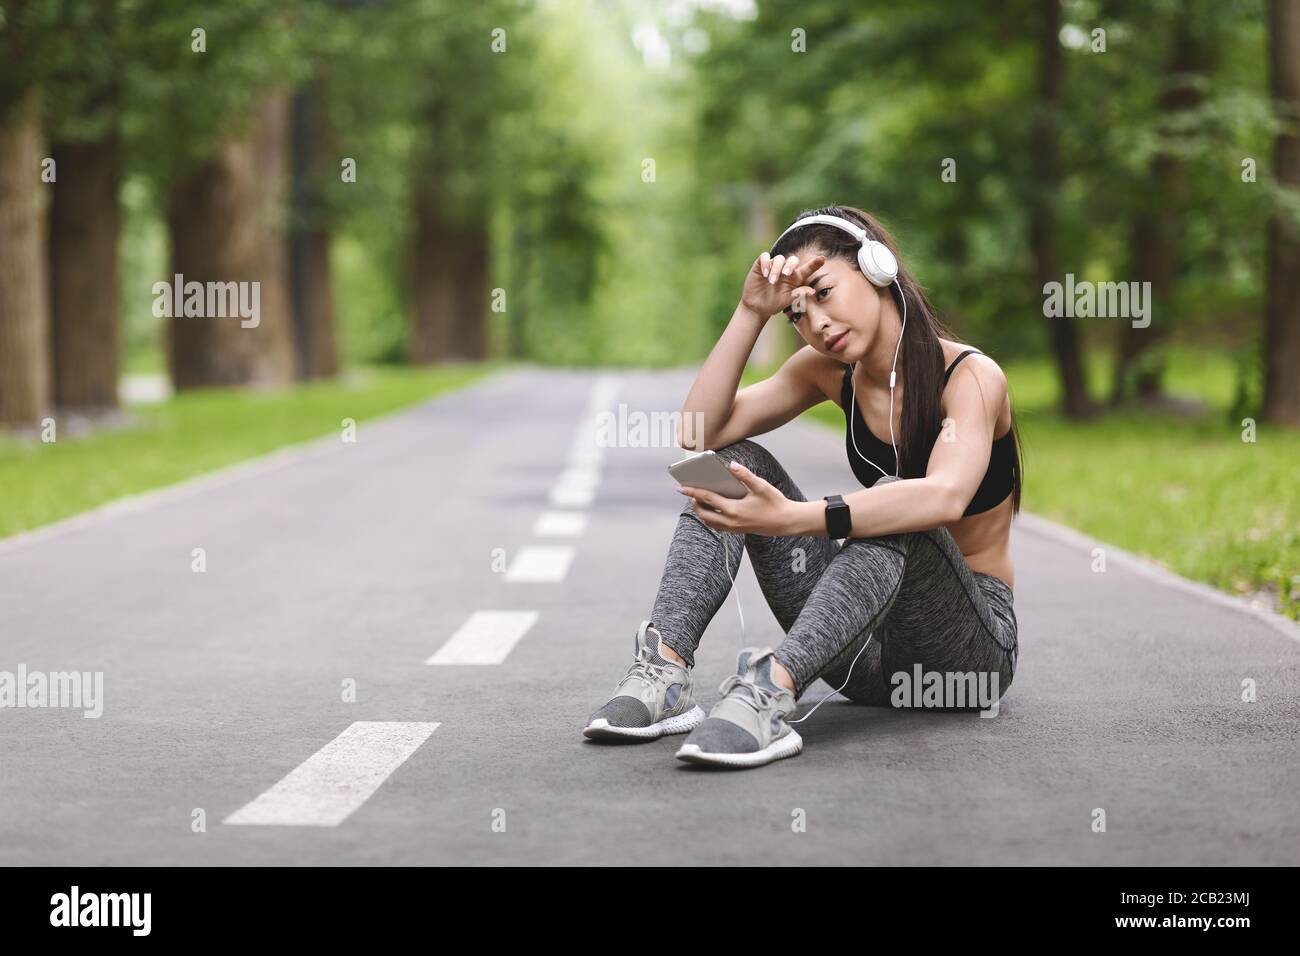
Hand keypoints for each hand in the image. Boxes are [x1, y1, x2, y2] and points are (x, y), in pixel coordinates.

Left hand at [677, 460, 797, 535]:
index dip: (693, 491)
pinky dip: (710, 518)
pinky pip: (717, 526)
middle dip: (694, 503)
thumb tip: (731, 464)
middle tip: (689, 492)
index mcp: (734, 510)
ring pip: (709, 522)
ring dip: (701, 511)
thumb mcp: (761, 486)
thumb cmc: (775, 503)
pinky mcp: (738, 531)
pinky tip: (712, 508)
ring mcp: (734, 528)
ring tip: (698, 499)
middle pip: (704, 514)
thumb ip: (745, 475)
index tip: (681, 487)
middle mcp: (731, 522)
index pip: (707, 499)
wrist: (787, 522)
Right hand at [740, 251, 826, 319]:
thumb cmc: (774, 304)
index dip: (815, 263)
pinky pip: (764, 257)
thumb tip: (812, 291)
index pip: (807, 268)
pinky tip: (764, 274)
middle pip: (793, 260)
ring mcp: (774, 266)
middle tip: (786, 274)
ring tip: (772, 281)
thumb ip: (798, 295)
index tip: (822, 259)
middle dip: (790, 265)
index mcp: (796, 278)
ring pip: (779, 259)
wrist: (757, 307)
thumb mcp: (787, 301)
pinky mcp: (761, 265)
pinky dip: (765, 263)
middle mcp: (786, 270)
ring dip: (776, 269)